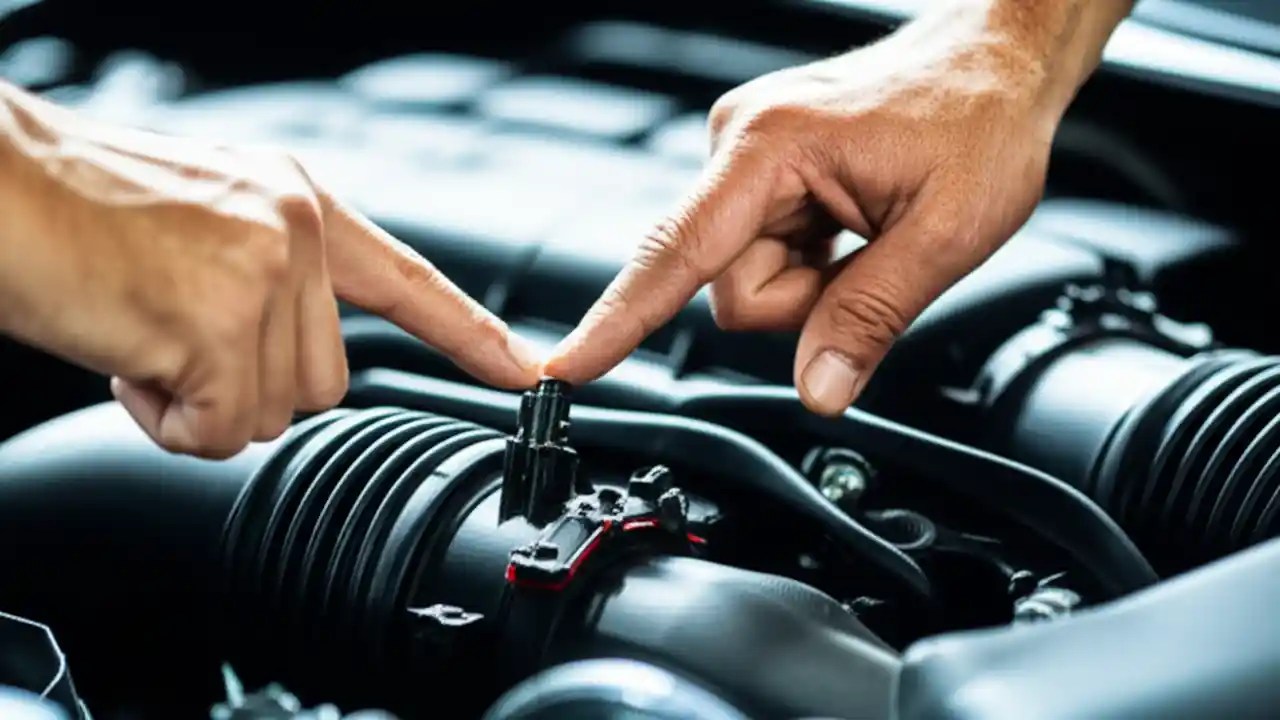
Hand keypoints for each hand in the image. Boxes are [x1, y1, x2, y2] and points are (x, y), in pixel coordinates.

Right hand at [0, 85, 539, 457]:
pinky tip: (127, 358)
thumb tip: (286, 358)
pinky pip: (217, 431)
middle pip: (324, 383)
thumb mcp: (204, 222)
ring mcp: (263, 276)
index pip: (408, 281)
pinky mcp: (219, 325)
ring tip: (141, 338)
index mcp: (297, 203)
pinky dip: (166, 420)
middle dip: (245, 387)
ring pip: (272, 413)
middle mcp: (294, 233)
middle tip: (170, 341)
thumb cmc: (77, 207)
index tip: (526, 371)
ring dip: (201, 403)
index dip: (470, 335)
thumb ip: (268, 279)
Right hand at [546, 0, 1128, 414]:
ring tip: (866, 233)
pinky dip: (810, 262)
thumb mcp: (946, 233)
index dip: (618, 321)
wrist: (998, 58)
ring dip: (810, 282)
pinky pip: (762, 255)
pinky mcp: (761, 171)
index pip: (675, 254)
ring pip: (745, 279)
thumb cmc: (979, 118)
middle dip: (800, 300)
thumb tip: (817, 393)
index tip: (566, 367)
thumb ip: (870, 317)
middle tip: (869, 256)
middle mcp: (740, 145)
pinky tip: (851, 224)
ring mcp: (747, 157)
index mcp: (771, 147)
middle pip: (726, 286)